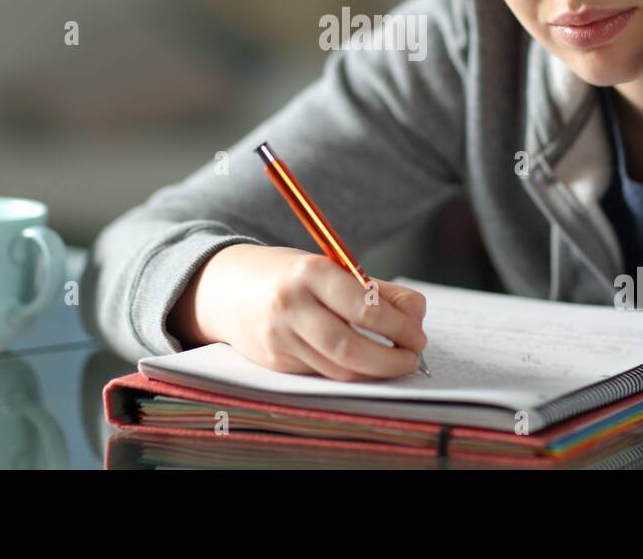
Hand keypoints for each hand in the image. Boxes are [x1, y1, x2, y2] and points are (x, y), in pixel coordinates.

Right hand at [174, 243, 427, 380]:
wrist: (224, 288)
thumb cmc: (288, 275)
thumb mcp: (328, 267)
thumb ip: (374, 289)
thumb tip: (416, 313)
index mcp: (309, 272)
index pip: (364, 308)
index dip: (400, 327)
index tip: (417, 333)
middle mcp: (291, 306)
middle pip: (351, 347)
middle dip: (391, 359)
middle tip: (412, 356)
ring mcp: (279, 337)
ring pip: (338, 369)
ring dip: (375, 371)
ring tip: (394, 362)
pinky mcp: (274, 362)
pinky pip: (321, 374)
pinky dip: (349, 372)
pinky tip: (363, 364)